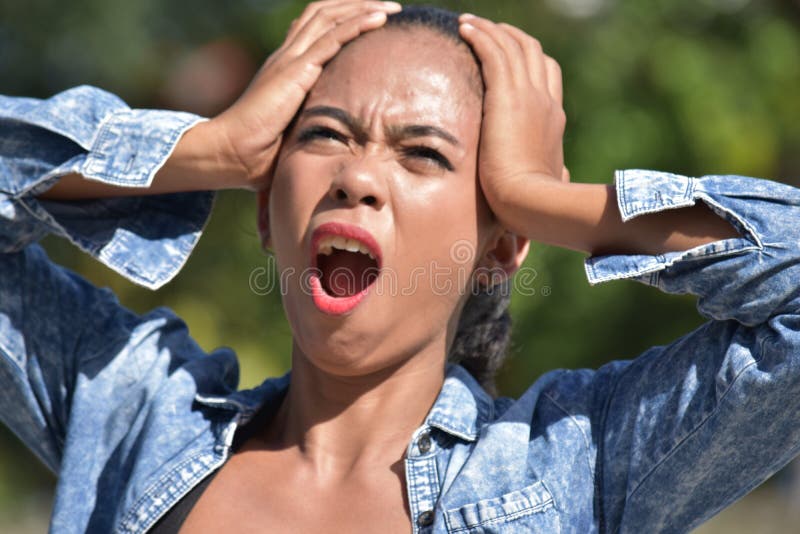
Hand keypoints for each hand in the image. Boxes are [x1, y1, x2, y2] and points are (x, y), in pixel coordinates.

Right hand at [212, 0, 401, 189]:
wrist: (232, 153)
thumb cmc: (258, 154)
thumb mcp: (291, 131)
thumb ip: (309, 124)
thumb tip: (332, 143)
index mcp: (285, 68)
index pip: (314, 29)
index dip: (343, 19)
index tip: (373, 21)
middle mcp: (287, 56)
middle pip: (324, 14)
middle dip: (357, 5)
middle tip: (389, 8)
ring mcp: (290, 60)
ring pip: (329, 17)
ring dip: (362, 8)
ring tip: (391, 8)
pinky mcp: (295, 70)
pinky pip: (331, 38)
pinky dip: (356, 24)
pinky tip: (378, 18)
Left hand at [458, 15, 567, 223]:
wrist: (534, 203)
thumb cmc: (536, 202)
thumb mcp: (551, 179)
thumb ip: (556, 170)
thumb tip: (563, 175)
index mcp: (553, 119)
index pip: (548, 74)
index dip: (529, 58)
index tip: (508, 53)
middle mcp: (545, 101)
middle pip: (532, 51)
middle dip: (510, 36)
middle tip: (486, 30)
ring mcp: (529, 96)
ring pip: (512, 45)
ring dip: (489, 29)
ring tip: (468, 22)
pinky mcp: (507, 97)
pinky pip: (494, 52)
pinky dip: (480, 36)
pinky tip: (463, 28)